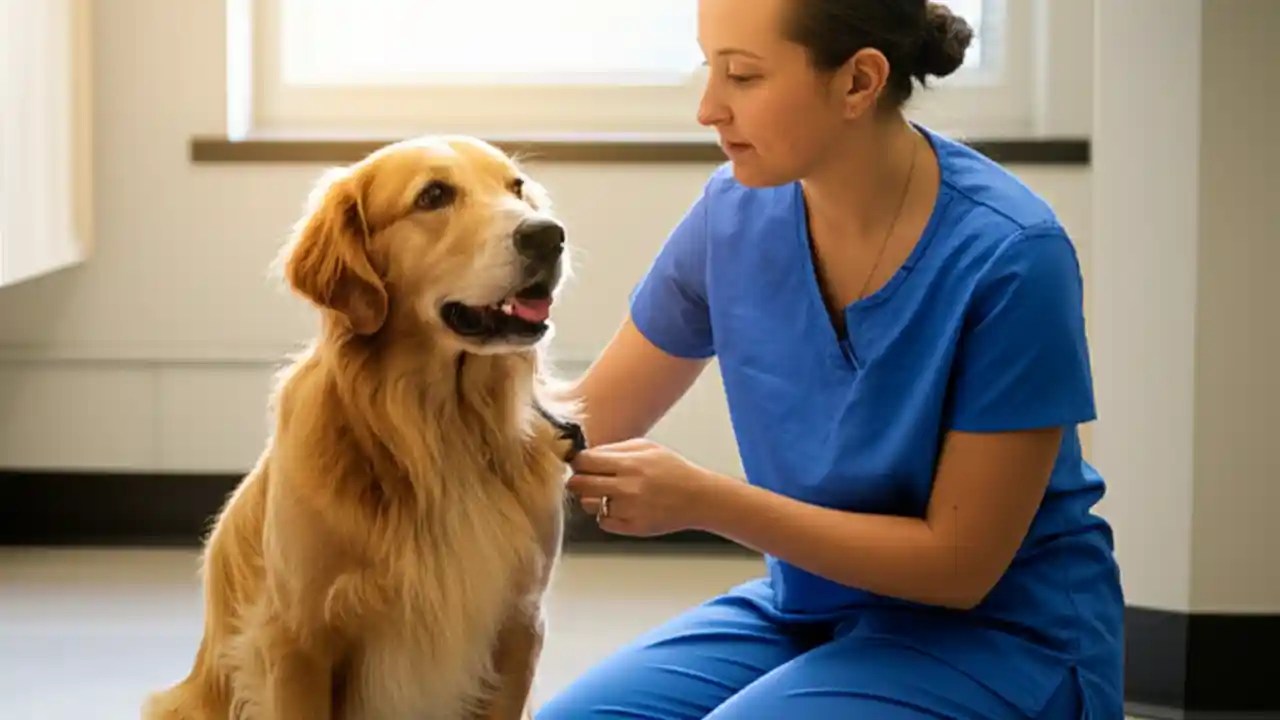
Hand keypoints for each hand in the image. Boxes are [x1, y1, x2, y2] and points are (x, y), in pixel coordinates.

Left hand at [566, 438, 725, 536]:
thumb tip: (586, 454)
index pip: (584, 461)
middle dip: (578, 480)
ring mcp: (628, 509)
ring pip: (588, 504)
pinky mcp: (631, 527)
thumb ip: (614, 449)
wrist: (698, 498)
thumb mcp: (646, 447)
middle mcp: (626, 487)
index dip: (578, 461)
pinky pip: (602, 521)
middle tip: (585, 479)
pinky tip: (621, 507)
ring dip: (593, 498)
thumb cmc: (673, 470)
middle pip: (578, 484)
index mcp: (629, 463)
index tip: (581, 462)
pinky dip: (607, 514)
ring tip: (610, 492)